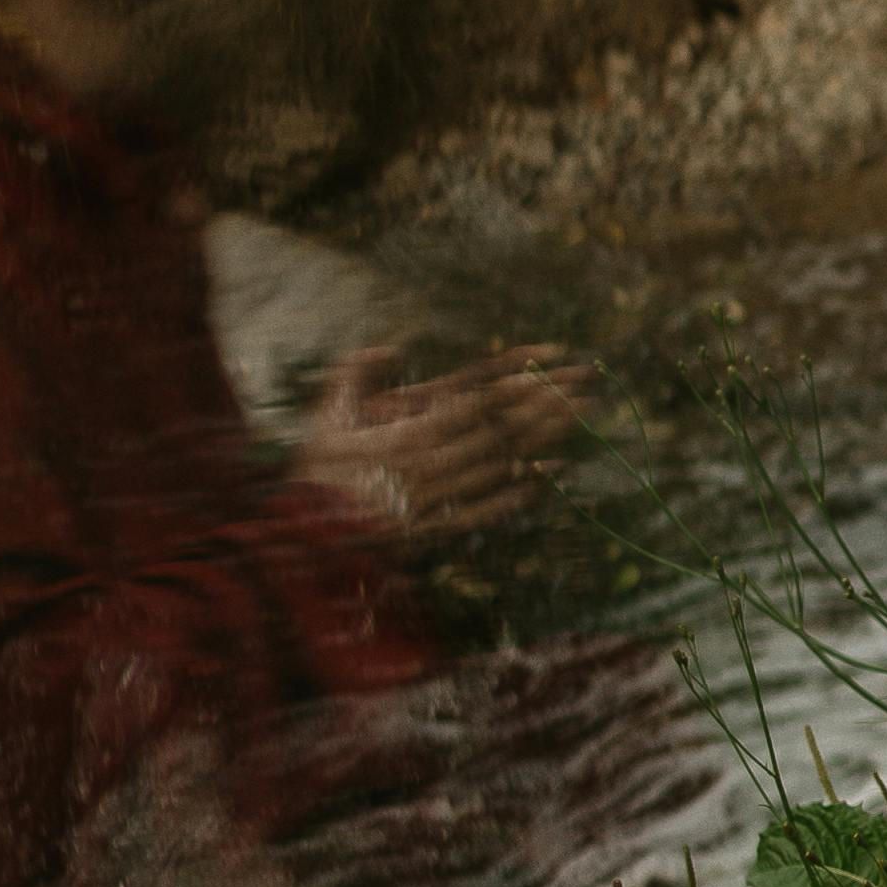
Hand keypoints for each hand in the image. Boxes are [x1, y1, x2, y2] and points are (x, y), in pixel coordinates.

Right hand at [293, 342, 593, 537]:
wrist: (297, 539)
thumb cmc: (311, 475)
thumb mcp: (326, 416)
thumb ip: (356, 375)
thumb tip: (387, 347)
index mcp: (409, 434)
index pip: (478, 402)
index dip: (521, 384)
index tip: (555, 368)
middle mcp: (431, 466)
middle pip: (502, 431)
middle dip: (548, 408)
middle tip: (590, 392)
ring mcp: (437, 499)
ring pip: (500, 466)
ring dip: (543, 443)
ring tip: (579, 424)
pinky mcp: (434, 529)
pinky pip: (484, 508)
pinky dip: (516, 493)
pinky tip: (545, 478)